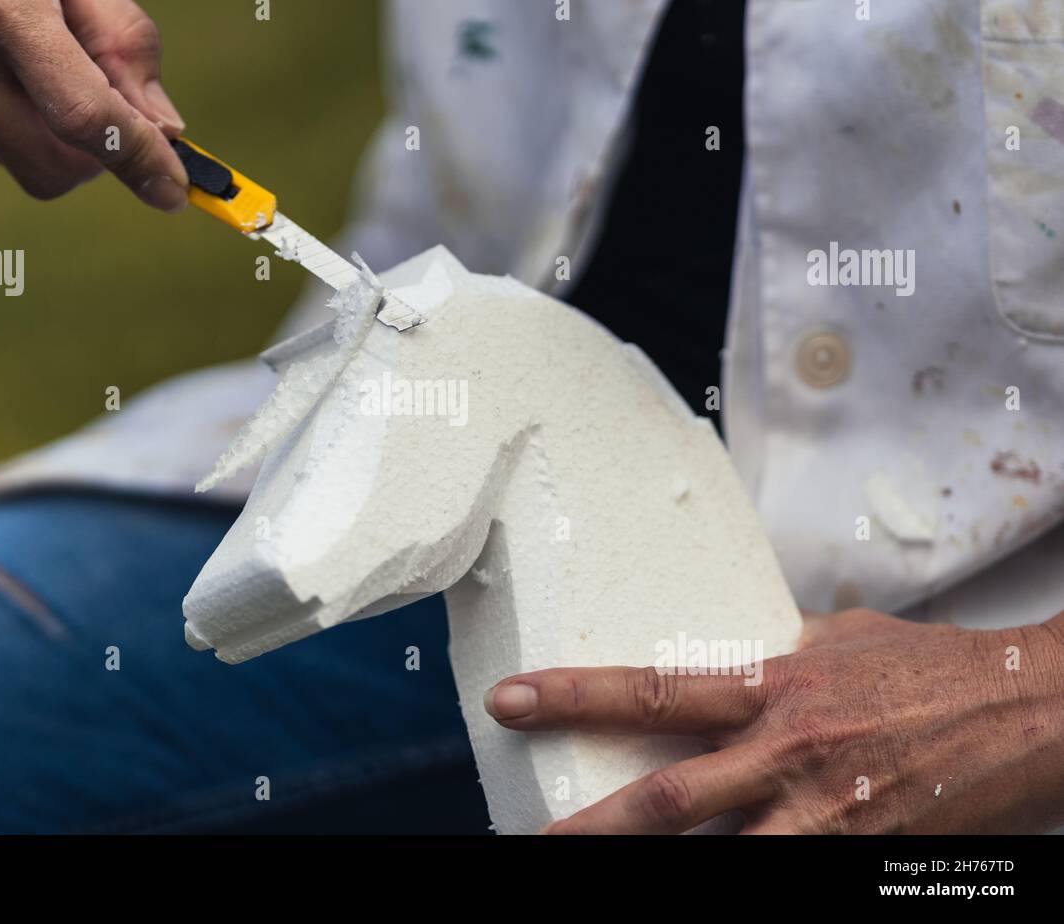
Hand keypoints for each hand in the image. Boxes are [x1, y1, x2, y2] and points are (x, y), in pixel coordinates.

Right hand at [0, 0, 189, 210]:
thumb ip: (123, 42)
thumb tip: (163, 130)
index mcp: (2, 4)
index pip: (83, 115)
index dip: (136, 159)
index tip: (173, 191)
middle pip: (48, 167)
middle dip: (95, 162)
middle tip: (113, 119)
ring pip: (17, 162)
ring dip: (49, 135)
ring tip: (33, 56)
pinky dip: (8, 121)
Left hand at [484, 609, 1063, 832]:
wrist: (1037, 711)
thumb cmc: (936, 668)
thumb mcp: (843, 640)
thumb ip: (778, 652)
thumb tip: (733, 650)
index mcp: (777, 688)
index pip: (655, 689)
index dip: (575, 696)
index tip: (511, 700)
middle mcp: (792, 754)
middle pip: (671, 800)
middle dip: (592, 829)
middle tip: (530, 840)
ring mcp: (832, 818)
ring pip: (728, 861)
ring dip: (660, 871)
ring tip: (596, 875)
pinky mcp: (869, 863)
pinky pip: (796, 881)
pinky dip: (760, 881)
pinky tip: (728, 878)